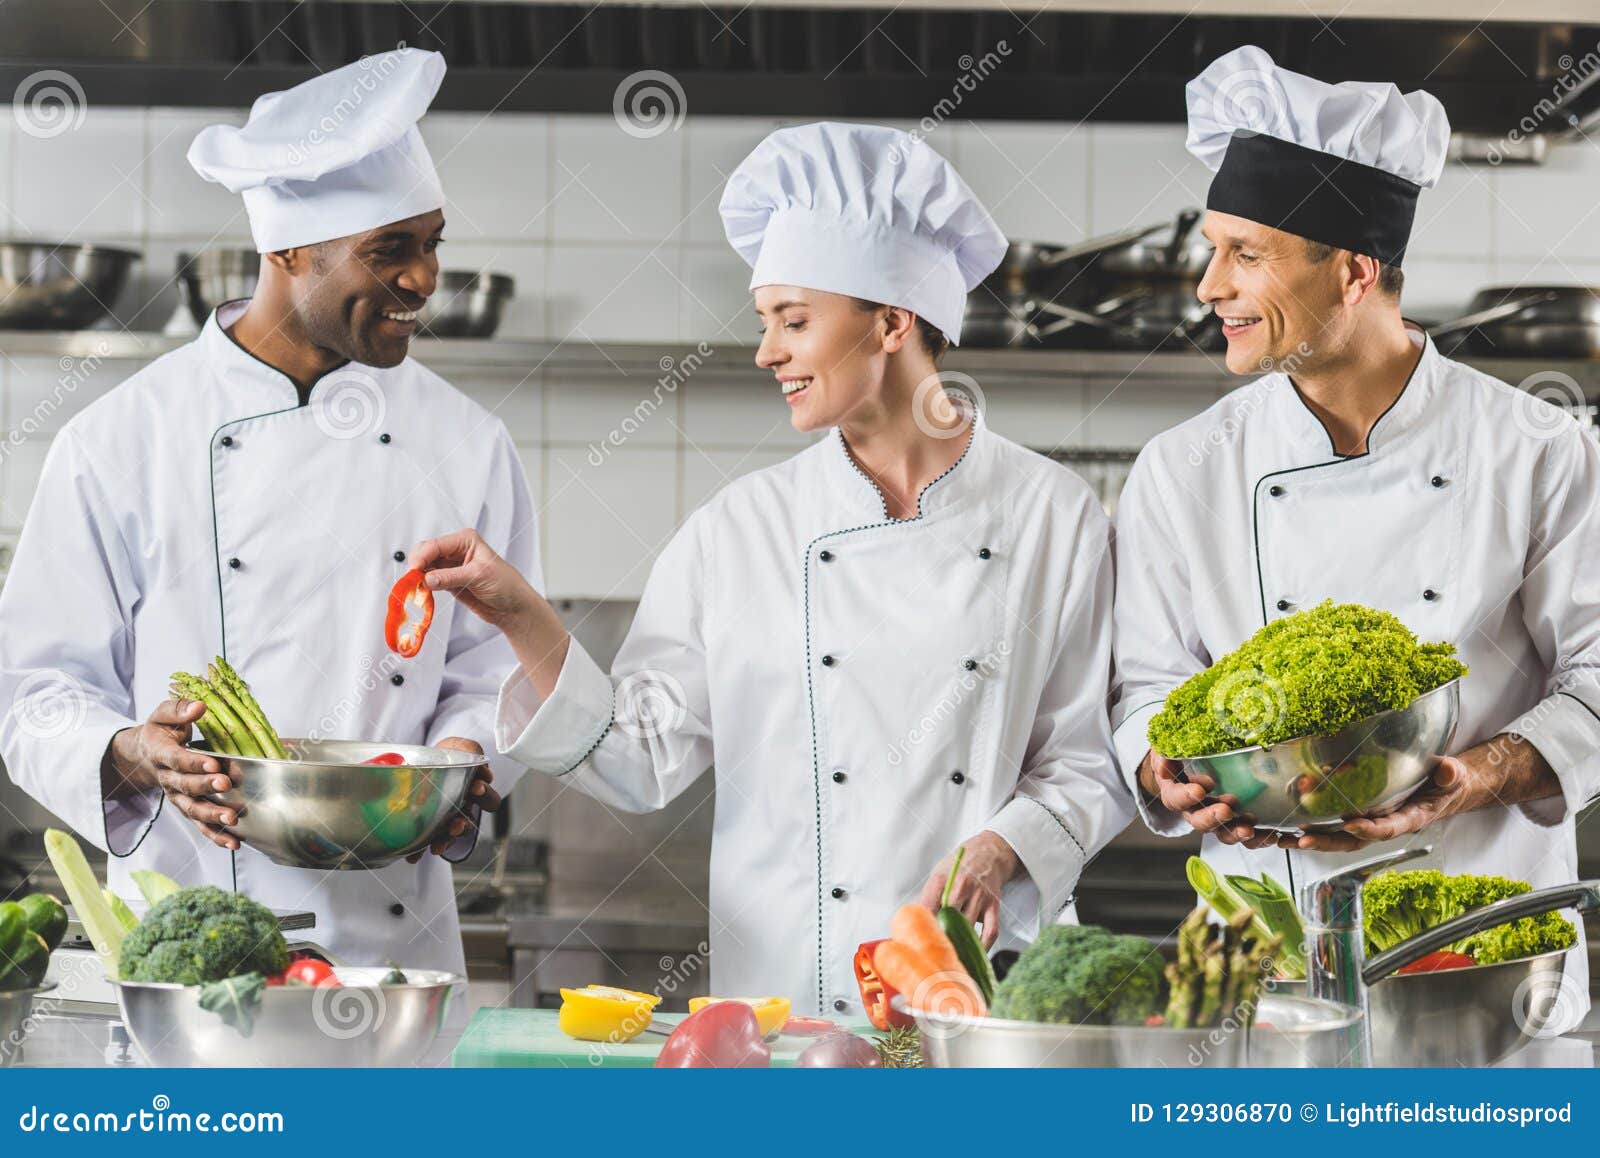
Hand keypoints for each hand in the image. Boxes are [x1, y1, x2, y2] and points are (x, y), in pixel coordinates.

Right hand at [105, 699, 239, 850]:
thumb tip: (199, 707)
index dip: (194, 763)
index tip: (214, 763)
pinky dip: (215, 836)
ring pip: (192, 810)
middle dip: (205, 786)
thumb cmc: (160, 732)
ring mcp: (176, 796)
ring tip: (231, 820)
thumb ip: (179, 709)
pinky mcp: (187, 808)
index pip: (177, 759)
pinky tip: (234, 843)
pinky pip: (199, 825)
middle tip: (225, 784)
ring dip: (211, 816)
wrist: (143, 755)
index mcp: (161, 753)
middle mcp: (167, 778)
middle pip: (185, 786)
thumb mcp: (163, 714)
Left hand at [407, 738, 501, 862]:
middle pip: (469, 822)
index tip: (476, 788)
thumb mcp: (463, 748)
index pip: (488, 799)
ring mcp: (446, 818)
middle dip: (463, 825)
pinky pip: (426, 841)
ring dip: (445, 841)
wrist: (427, 758)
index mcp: (475, 791)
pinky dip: (420, 850)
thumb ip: (473, 753)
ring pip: (450, 835)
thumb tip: (484, 773)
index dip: (484, 796)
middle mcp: (463, 808)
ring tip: (437, 847)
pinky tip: (412, 856)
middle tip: (456, 824)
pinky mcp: (428, 825)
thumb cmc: (451, 753)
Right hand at [410, 529, 570, 698]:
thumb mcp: (479, 576)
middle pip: (425, 553)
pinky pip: (428, 580)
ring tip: (416, 589)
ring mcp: (451, 566)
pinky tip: (422, 593)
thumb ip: (451, 577)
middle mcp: (456, 550)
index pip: (436, 545)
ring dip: (418, 577)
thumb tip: (427, 579)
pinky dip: (423, 586)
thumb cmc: (506, 585)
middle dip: (417, 566)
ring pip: (424, 567)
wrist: (513, 607)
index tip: (414, 572)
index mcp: (466, 540)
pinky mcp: (448, 581)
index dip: (421, 557)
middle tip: (412, 581)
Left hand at [917, 831, 1019, 948]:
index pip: (927, 907)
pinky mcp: (994, 905)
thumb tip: (913, 925)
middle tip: (934, 956)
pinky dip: (983, 946)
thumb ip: (927, 898)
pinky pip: (991, 931)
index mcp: (942, 879)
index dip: (922, 927)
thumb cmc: (957, 868)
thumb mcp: (937, 875)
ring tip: (953, 960)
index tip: (916, 942)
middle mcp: (961, 886)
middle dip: (941, 938)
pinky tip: (976, 955)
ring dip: (961, 945)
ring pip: (969, 927)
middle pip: (949, 919)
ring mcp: (979, 896)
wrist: (987, 854)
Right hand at [1137, 751, 1278, 848]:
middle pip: (1199, 822)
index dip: (1185, 797)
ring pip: (1222, 832)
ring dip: (1235, 832)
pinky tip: (1270, 834)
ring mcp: (1214, 817)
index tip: (1199, 790)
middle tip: (1225, 811)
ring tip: (1249, 829)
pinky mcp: (1233, 820)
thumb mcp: (1167, 749)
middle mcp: (1193, 810)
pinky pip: (1243, 832)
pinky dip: (1257, 837)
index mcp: (1176, 792)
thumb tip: (1164, 763)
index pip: (1175, 798)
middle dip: (1212, 818)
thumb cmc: (1178, 755)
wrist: (1186, 766)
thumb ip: (1166, 753)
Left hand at [1279, 755, 1474, 852]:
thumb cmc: (1445, 782)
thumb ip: (1450, 774)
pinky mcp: (1357, 816)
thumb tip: (1449, 770)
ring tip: (1282, 839)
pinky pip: (1331, 826)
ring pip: (1337, 837)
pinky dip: (1309, 829)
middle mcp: (1385, 824)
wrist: (1442, 790)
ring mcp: (1369, 823)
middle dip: (1327, 840)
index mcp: (1409, 818)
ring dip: (1310, 838)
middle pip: (1353, 839)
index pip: (1388, 827)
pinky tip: (1284, 829)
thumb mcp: (1453, 775)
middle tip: (1303, 838)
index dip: (1370, 827)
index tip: (1351, 823)